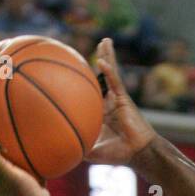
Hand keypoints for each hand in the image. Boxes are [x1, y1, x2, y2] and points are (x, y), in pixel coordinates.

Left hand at [88, 37, 155, 165]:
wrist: (136, 154)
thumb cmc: (118, 154)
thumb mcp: (92, 151)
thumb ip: (77, 148)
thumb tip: (58, 153)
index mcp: (102, 112)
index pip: (94, 91)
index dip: (88, 80)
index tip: (78, 69)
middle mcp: (110, 101)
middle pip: (103, 76)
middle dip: (101, 60)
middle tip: (96, 46)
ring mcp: (118, 98)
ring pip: (111, 73)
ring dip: (108, 56)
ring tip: (105, 41)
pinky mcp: (125, 99)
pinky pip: (115, 82)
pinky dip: (109, 71)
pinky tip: (102, 60)